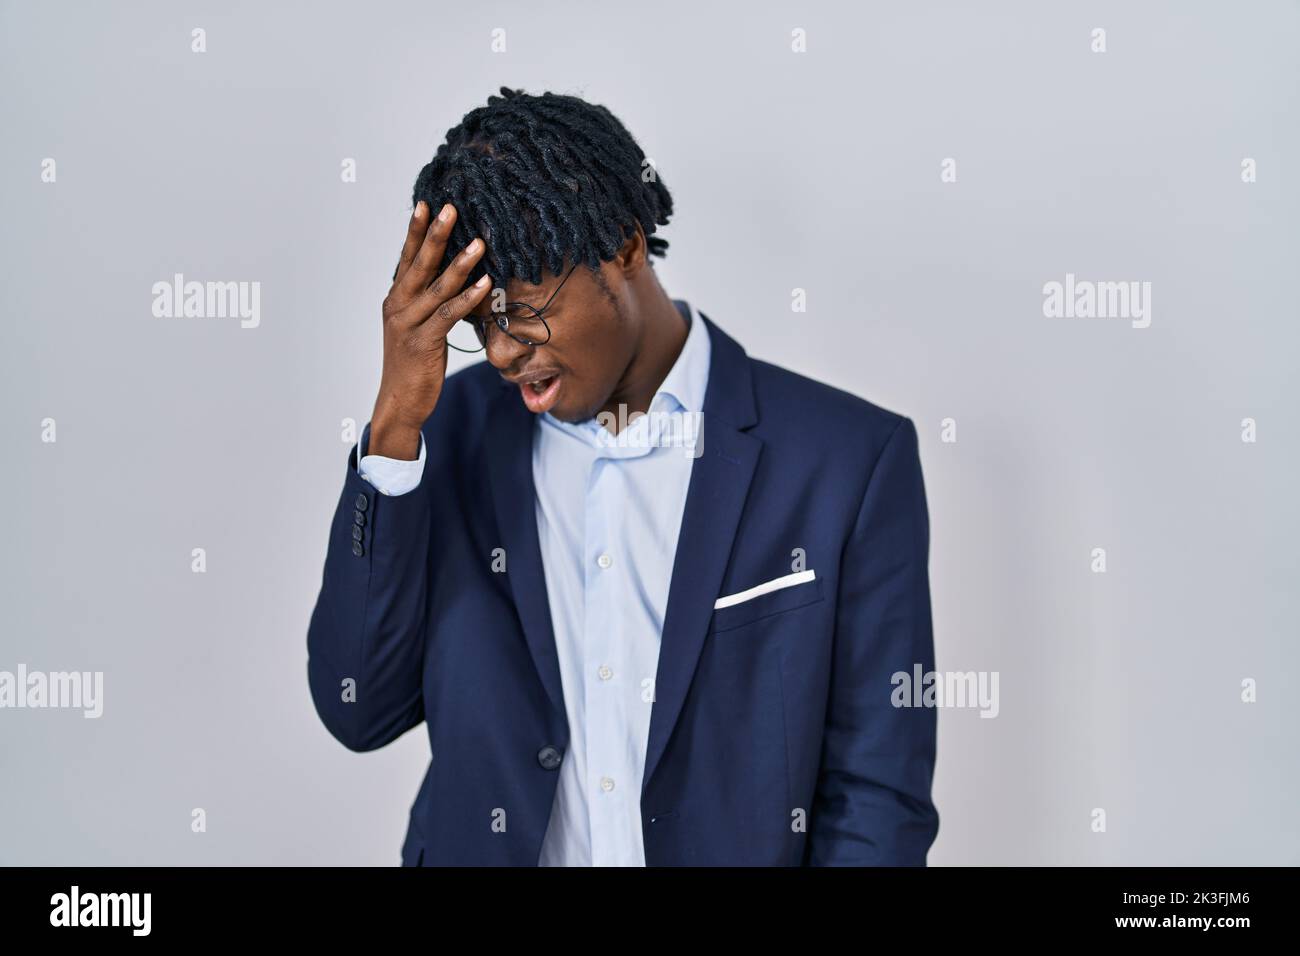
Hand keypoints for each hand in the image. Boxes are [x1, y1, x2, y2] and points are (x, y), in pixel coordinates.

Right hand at [369, 201, 491, 458]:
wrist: (399, 401)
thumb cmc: (413, 363)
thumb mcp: (416, 326)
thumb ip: (427, 301)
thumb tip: (449, 277)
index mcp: (395, 298)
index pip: (406, 258)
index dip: (416, 231)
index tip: (426, 204)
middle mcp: (398, 306)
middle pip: (419, 263)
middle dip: (435, 234)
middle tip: (450, 208)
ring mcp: (408, 324)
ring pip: (436, 287)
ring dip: (459, 263)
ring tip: (478, 242)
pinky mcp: (423, 342)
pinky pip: (448, 315)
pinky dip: (467, 298)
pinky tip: (484, 283)